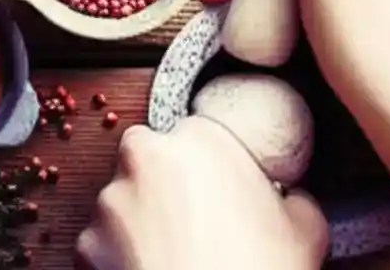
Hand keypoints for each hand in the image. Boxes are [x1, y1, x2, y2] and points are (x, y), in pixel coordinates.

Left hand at [75, 117, 326, 269]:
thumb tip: (286, 199)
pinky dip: (121, 258)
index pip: (197, 132)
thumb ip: (291, 197)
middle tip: (196, 222)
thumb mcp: (306, 227)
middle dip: (166, 184)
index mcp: (199, 140)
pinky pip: (104, 243)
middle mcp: (145, 159)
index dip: (209, 165)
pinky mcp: (84, 245)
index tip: (219, 188)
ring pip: (124, 200)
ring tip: (176, 257)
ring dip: (142, 221)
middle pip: (151, 158)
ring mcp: (108, 203)